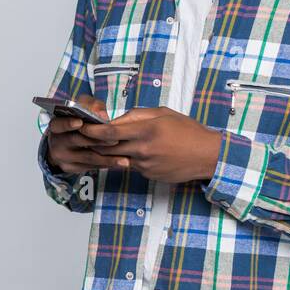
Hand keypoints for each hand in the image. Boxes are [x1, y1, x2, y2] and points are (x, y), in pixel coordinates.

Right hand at [45, 94, 127, 174]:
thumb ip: (91, 106)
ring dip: (107, 159)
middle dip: (98, 140)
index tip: (80, 122)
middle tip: (115, 140)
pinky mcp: (70, 168)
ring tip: (124, 160)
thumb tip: (101, 115)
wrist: (63, 144)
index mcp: (56, 126)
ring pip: (87, 157)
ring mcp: (63, 157)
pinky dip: (105, 165)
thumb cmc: (76, 122)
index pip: (59, 124)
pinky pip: (90, 167)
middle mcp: (57, 142)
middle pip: (77, 141)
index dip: (68, 123)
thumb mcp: (81, 108)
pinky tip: (118, 163)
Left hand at [75, 107, 223, 182]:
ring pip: (117, 159)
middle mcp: (142, 149)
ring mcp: (145, 165)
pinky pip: (131, 166)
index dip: (92, 130)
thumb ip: (137, 115)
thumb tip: (117, 118)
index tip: (82, 126)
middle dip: (93, 143)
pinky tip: (132, 153)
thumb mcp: (163, 113)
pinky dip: (126, 159)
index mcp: (146, 130)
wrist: (207, 156)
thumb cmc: (187, 131)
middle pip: (107, 148)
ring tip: (102, 144)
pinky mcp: (148, 175)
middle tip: (82, 136)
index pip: (110, 131)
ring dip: (108, 153)